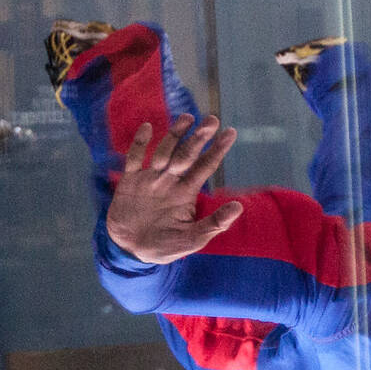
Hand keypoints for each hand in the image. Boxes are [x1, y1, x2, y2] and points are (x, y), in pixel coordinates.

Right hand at [105, 114, 241, 263]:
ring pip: (164, 151)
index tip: (231, 132)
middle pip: (187, 154)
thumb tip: (240, 206)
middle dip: (199, 138)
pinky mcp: (130, 181)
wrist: (130, 251)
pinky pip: (134, 158)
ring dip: (175, 134)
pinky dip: (139, 143)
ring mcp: (150, 178)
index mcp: (186, 192)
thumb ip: (215, 223)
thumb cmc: (165, 247)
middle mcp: (170, 180)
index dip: (217, 150)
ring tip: (188, 118)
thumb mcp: (192, 239)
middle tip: (212, 120)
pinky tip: (147, 128)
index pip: (205, 167)